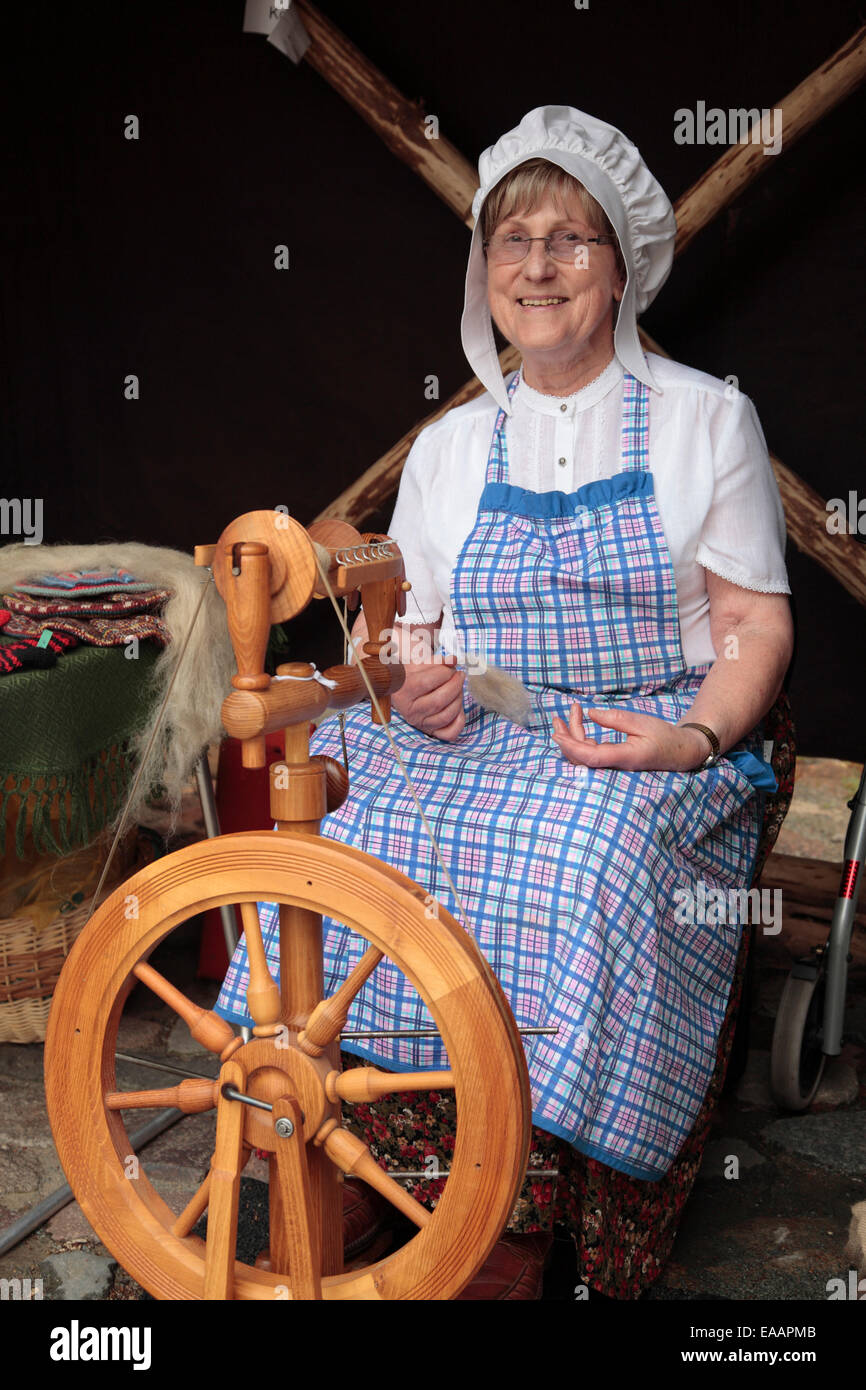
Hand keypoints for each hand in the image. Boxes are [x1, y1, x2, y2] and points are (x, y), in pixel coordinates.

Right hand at [392, 653, 465, 740]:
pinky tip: (457, 705)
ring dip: (459, 698)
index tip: (449, 666)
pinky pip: (450, 733)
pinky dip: (459, 720)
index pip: (426, 682)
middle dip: (455, 685)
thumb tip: (453, 661)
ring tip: (458, 688)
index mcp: (402, 691)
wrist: (405, 686)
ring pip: (447, 715)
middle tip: (458, 675)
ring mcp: (420, 723)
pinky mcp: (431, 731)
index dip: (444, 672)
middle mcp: (409, 711)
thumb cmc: (414, 673)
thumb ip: (437, 660)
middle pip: (439, 700)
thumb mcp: (420, 662)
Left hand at [551, 702, 712, 771]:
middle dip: (566, 738)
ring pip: (584, 753)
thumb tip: (591, 714)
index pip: (591, 757)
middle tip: (558, 717)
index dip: (572, 747)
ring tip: (565, 715)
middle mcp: (615, 764)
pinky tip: (579, 722)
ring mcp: (613, 763)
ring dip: (572, 735)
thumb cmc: (664, 736)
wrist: (680, 752)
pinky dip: (582, 737)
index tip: (558, 734)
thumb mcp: (642, 722)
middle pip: (582, 757)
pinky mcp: (612, 758)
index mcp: (624, 757)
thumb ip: (616, 718)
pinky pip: (591, 751)